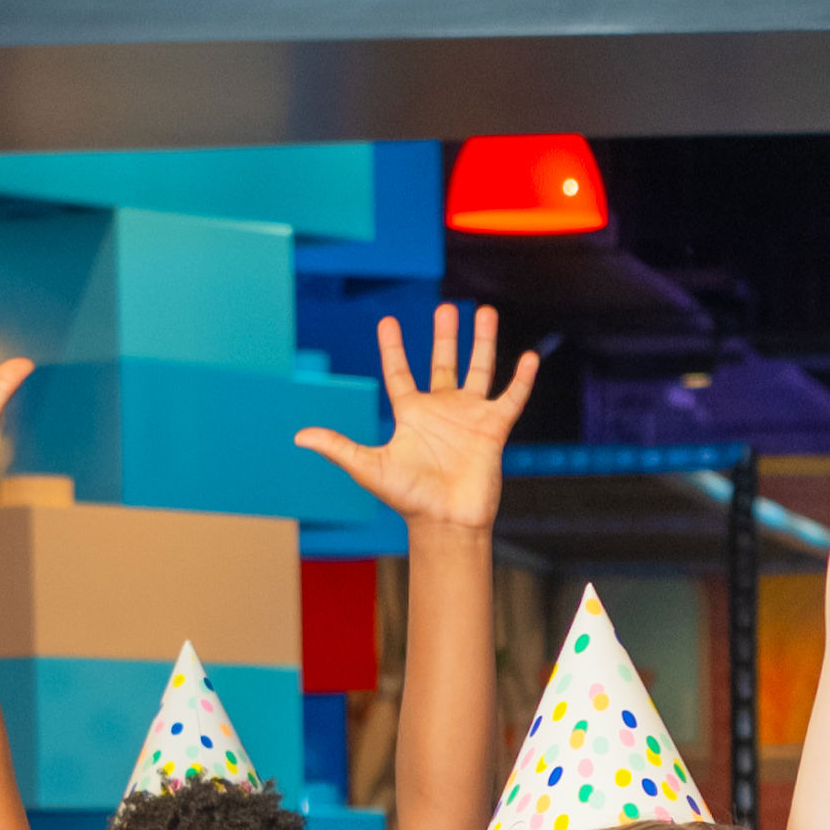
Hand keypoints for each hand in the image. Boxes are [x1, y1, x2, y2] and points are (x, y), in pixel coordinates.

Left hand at [298, 301, 537, 529]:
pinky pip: (511, 398)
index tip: (389, 322)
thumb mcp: (368, 467)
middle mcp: (441, 411)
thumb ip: (338, 447)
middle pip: (444, 363)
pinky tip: (530, 357)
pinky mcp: (494, 429)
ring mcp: (469, 417)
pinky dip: (521, 379)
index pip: (400, 373)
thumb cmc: (408, 498)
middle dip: (445, 335)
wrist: (446, 521)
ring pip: (479, 370)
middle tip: (447, 308)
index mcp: (411, 415)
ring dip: (482, 342)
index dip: (393, 348)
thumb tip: (299, 437)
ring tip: (486, 311)